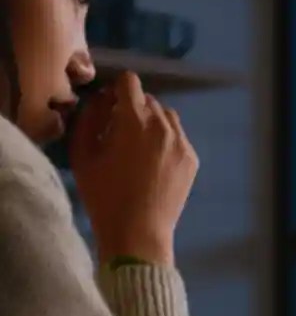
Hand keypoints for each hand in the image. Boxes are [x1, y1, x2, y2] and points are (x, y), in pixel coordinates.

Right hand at [69, 72, 198, 266]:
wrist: (138, 231)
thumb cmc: (103, 195)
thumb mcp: (83, 154)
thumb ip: (90, 118)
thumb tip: (102, 100)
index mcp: (135, 121)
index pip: (130, 83)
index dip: (116, 89)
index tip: (109, 104)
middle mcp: (164, 126)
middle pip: (149, 100)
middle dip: (133, 107)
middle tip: (118, 129)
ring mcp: (183, 143)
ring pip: (167, 116)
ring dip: (151, 121)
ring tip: (137, 145)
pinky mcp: (192, 160)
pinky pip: (178, 137)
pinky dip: (165, 139)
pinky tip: (152, 161)